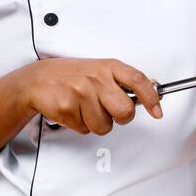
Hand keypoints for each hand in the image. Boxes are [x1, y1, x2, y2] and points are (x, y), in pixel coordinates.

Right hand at [13, 57, 162, 133]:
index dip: (151, 98)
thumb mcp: (100, 69)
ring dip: (96, 122)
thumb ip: (124, 80)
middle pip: (125, 111)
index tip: (157, 111)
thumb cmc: (71, 75)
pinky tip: (73, 110)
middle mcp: (96, 78)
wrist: (37, 80)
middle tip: (108, 110)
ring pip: (104, 126)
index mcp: (108, 67)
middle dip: (120, 117)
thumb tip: (152, 90)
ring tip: (85, 107)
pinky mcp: (67, 108)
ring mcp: (81, 93)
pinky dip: (80, 124)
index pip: (138, 81)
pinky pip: (85, 129)